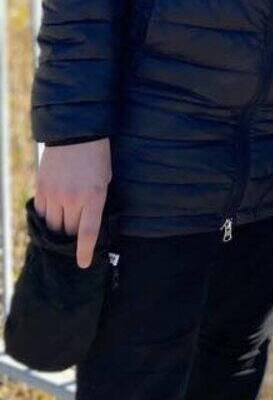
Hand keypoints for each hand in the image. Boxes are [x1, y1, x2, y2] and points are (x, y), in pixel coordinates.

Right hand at [34, 139, 110, 267]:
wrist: (76, 135)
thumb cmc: (97, 158)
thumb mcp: (105, 180)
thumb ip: (96, 202)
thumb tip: (88, 224)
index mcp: (94, 196)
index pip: (88, 232)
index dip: (85, 251)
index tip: (83, 264)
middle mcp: (73, 199)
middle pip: (68, 231)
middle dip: (71, 237)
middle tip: (73, 239)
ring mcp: (55, 195)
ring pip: (52, 225)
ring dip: (58, 230)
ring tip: (62, 230)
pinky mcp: (42, 190)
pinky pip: (41, 214)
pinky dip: (46, 219)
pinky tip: (51, 218)